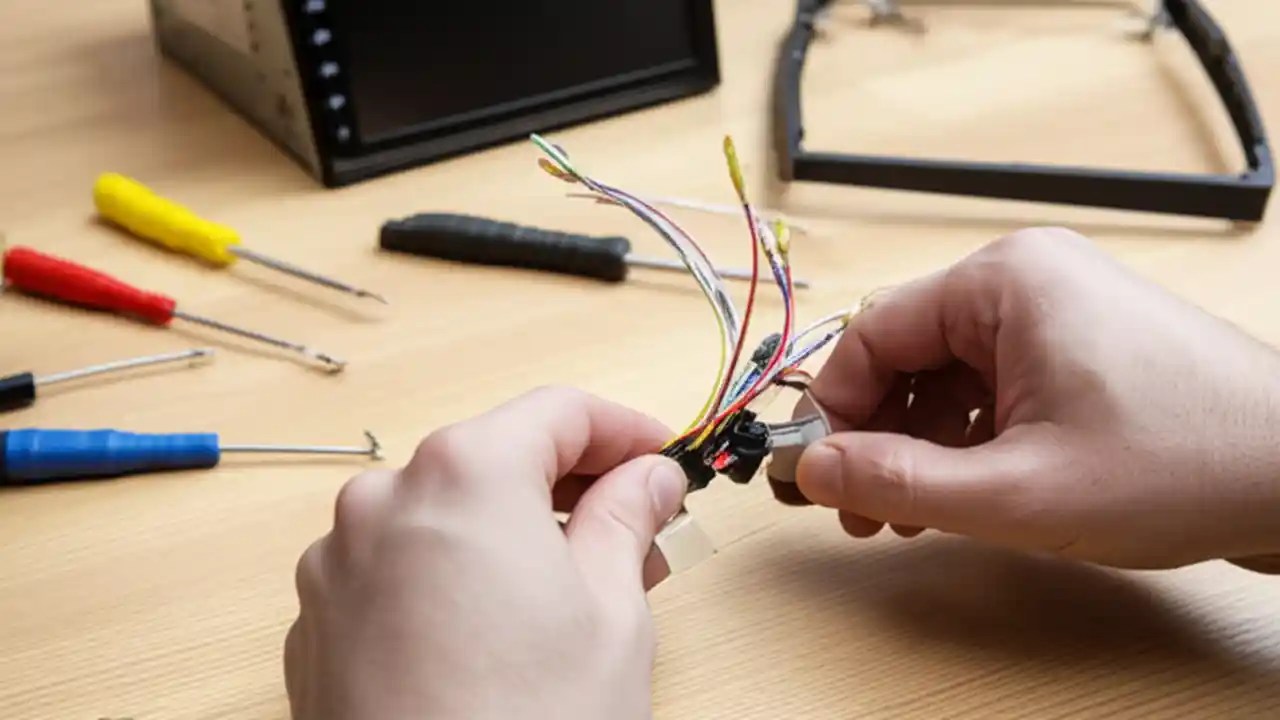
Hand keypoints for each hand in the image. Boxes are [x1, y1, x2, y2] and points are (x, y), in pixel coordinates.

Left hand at [284, 387, 687, 719]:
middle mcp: (383, 501)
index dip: (623, 429)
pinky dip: (452, 575)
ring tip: (574, 587)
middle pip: (496, 460)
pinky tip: (499, 628)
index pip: (557, 412)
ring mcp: (337, 564)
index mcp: (463, 475)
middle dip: (571, 487)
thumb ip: (628, 517)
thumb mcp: (614, 610)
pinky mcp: (317, 623)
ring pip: (444, 516)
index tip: (661, 457)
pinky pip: (398, 569)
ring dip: (511, 533)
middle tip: (637, 529)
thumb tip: (647, 478)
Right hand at [792, 228, 1279, 569]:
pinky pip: (988, 384)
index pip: (871, 333)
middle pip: (905, 352)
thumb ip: (899, 481)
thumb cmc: (1184, 463)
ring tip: (910, 512)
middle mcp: (1025, 279)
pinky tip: (959, 491)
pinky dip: (962, 437)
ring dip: (915, 442)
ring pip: (944, 374)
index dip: (834, 409)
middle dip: (875, 432)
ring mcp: (1055, 310)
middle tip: (861, 507)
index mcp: (1003, 283)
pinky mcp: (1077, 346)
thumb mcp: (1018, 491)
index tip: (818, 474)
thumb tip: (814, 469)